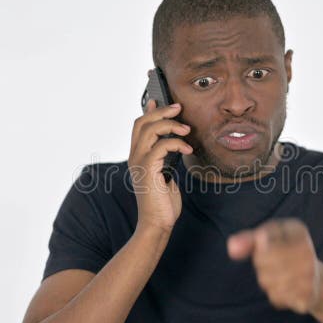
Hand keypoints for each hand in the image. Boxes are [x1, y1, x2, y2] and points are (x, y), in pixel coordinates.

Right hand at [128, 99, 192, 234]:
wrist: (157, 223)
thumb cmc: (163, 202)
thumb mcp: (166, 174)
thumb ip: (165, 159)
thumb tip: (173, 144)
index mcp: (137, 156)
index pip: (138, 126)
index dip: (148, 111)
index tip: (158, 100)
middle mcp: (134, 156)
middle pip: (142, 122)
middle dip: (161, 111)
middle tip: (179, 108)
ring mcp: (139, 162)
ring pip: (149, 130)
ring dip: (170, 125)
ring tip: (186, 129)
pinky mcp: (147, 169)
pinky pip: (161, 146)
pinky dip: (176, 143)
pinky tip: (187, 148)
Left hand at [227, 218, 320, 313]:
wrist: (316, 278)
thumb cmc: (286, 252)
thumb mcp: (268, 238)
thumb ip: (248, 240)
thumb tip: (232, 249)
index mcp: (297, 230)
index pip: (262, 242)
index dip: (260, 250)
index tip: (268, 249)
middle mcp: (307, 251)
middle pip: (262, 262)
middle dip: (262, 266)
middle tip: (274, 265)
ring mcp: (309, 275)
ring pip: (268, 281)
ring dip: (269, 282)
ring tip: (281, 276)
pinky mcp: (307, 296)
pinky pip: (276, 297)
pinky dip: (276, 295)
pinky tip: (288, 288)